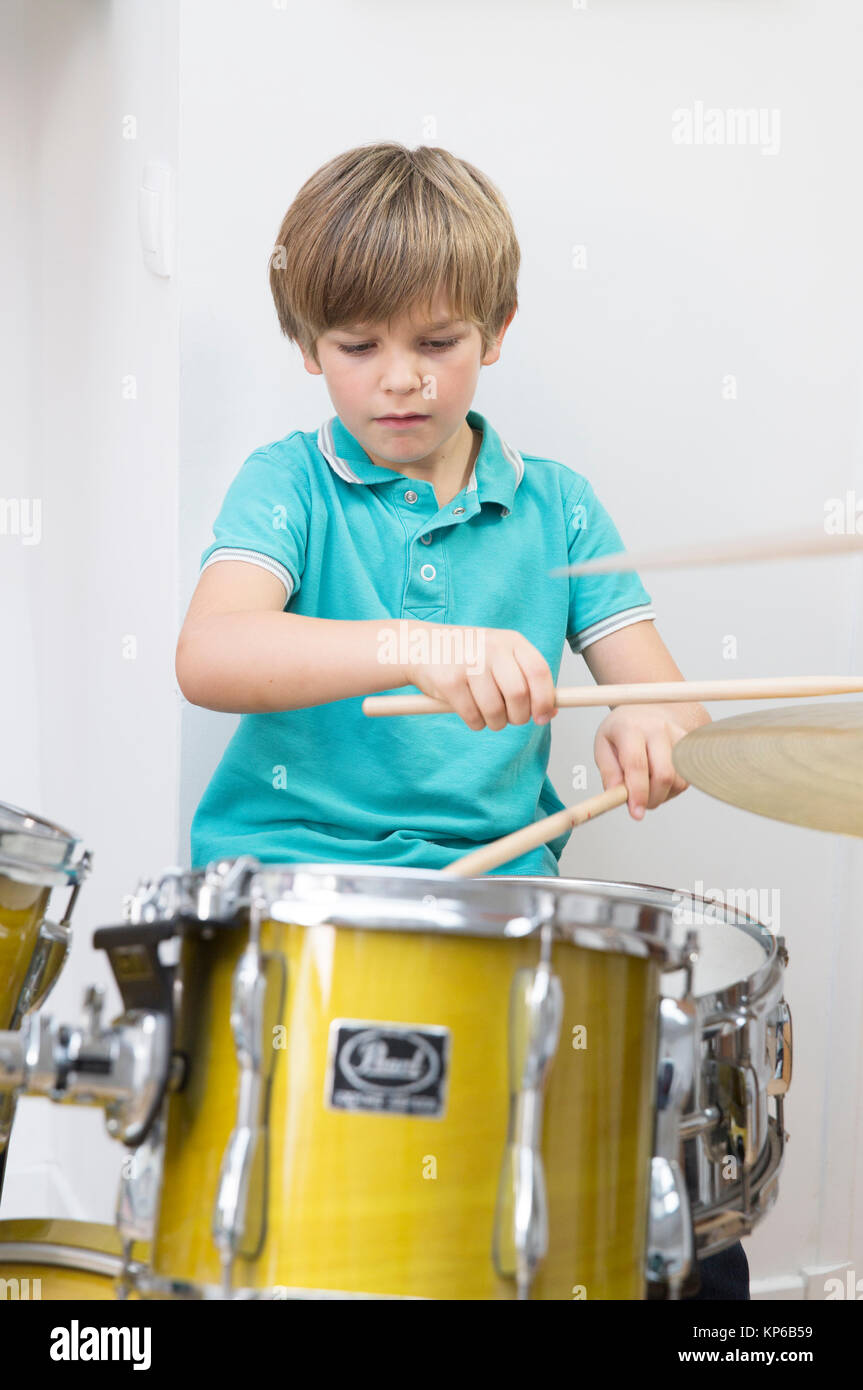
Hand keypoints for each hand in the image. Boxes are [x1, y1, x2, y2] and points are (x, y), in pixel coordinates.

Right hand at [406, 623, 558, 731]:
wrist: (420, 646)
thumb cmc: (467, 656)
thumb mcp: (500, 657)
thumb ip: (525, 680)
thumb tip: (551, 711)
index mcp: (511, 640)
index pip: (538, 671)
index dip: (544, 699)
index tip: (542, 717)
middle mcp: (492, 648)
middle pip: (519, 694)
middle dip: (518, 717)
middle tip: (510, 719)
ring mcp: (469, 663)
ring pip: (496, 710)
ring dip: (495, 723)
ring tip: (488, 717)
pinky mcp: (450, 681)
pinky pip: (473, 717)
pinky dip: (475, 723)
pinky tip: (469, 712)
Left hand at [594, 703, 693, 819]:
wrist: (650, 710)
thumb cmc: (623, 730)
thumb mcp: (603, 745)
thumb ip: (609, 772)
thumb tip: (616, 796)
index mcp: (631, 728)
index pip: (637, 764)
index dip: (637, 793)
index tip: (636, 813)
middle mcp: (658, 729)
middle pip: (664, 774)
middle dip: (652, 799)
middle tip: (640, 806)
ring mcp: (678, 736)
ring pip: (678, 781)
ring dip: (662, 795)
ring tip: (647, 786)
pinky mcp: (691, 746)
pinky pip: (686, 779)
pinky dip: (672, 789)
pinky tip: (659, 779)